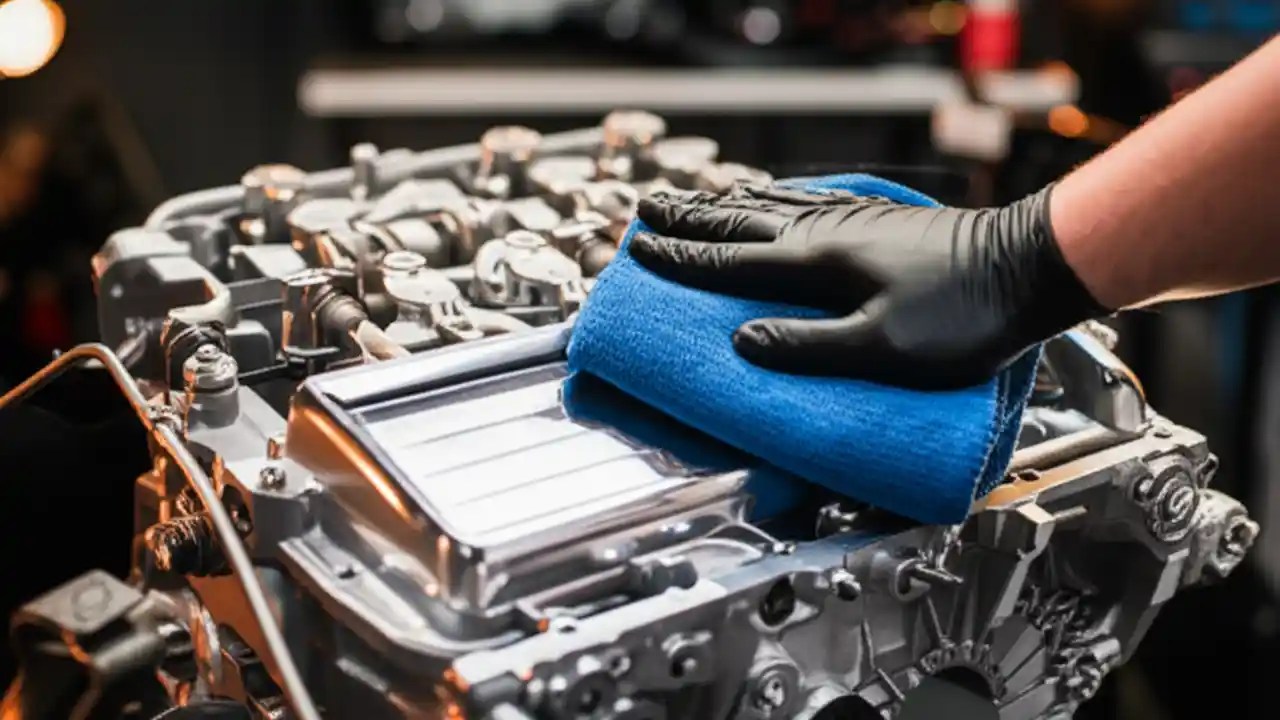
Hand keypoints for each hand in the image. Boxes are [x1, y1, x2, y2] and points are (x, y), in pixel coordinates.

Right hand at [631, 184, 1108, 389]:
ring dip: (723, 205)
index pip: (731, 261)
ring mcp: (852, 221)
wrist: (1028, 267)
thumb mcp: (882, 348)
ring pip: (769, 206)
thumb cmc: (963, 317)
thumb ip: (808, 346)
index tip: (639, 252)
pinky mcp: (876, 221)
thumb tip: (741, 342)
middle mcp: (826, 233)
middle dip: (689, 219)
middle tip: (645, 212)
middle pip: (741, 221)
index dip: (682, 260)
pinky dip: (772, 198)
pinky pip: (804, 203)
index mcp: (817, 265)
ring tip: (692, 202)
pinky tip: (772, 198)